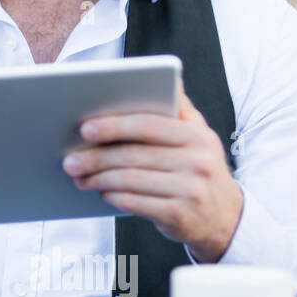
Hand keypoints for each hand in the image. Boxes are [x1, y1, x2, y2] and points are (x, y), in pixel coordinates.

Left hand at [62, 82, 242, 261]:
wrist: (226, 218)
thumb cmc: (199, 170)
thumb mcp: (199, 137)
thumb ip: (180, 110)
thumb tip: (170, 78)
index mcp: (198, 136)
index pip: (148, 125)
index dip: (114, 125)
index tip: (85, 128)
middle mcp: (199, 162)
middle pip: (133, 155)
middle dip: (95, 157)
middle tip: (70, 160)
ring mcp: (191, 190)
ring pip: (130, 180)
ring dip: (98, 179)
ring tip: (79, 178)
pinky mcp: (180, 216)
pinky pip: (136, 204)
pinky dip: (113, 197)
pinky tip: (101, 192)